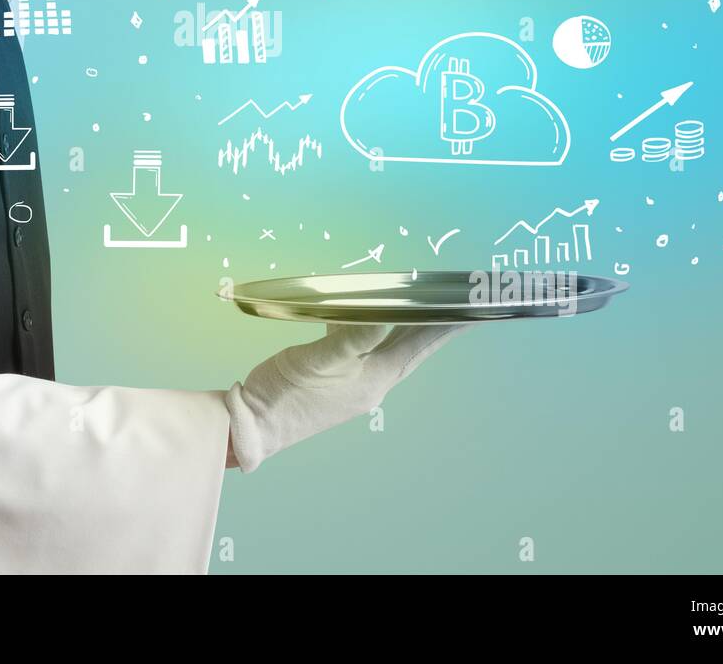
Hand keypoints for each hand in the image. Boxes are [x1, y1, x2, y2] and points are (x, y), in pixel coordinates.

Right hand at [225, 322, 473, 472]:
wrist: (250, 425)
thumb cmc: (285, 394)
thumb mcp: (318, 359)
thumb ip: (352, 336)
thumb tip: (384, 317)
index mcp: (376, 379)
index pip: (419, 345)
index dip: (446, 326)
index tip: (472, 308)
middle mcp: (371, 383)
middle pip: (408, 346)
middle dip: (431, 323)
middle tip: (452, 298)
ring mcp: (353, 384)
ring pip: (386, 346)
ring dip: (402, 324)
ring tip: (417, 301)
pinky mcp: (333, 381)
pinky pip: (361, 347)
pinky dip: (369, 327)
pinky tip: (360, 314)